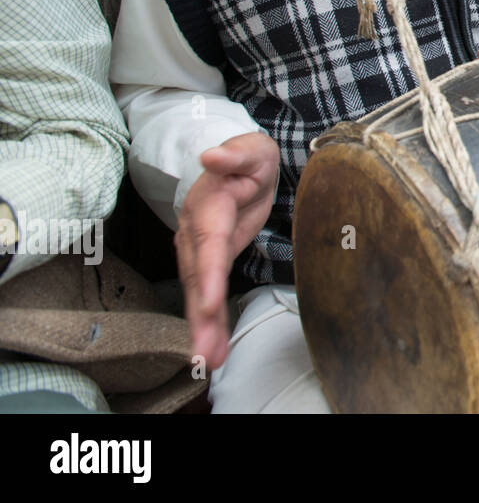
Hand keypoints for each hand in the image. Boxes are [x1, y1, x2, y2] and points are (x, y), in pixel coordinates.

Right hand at [176, 132, 278, 369]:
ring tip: (209, 359)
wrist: (241, 162)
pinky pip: (206, 293)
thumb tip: (212, 156)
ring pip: (198, 291)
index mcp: (209, 205)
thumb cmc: (250, 157)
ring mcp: (198, 248)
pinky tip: (213, 347)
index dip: (209, 273)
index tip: (210, 302)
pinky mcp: (208, 261)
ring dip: (202, 326)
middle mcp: (196, 231)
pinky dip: (209, 321)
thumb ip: (235, 154)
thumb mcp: (251, 150)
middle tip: (205, 351)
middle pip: (198, 276)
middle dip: (201, 314)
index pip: (208, 242)